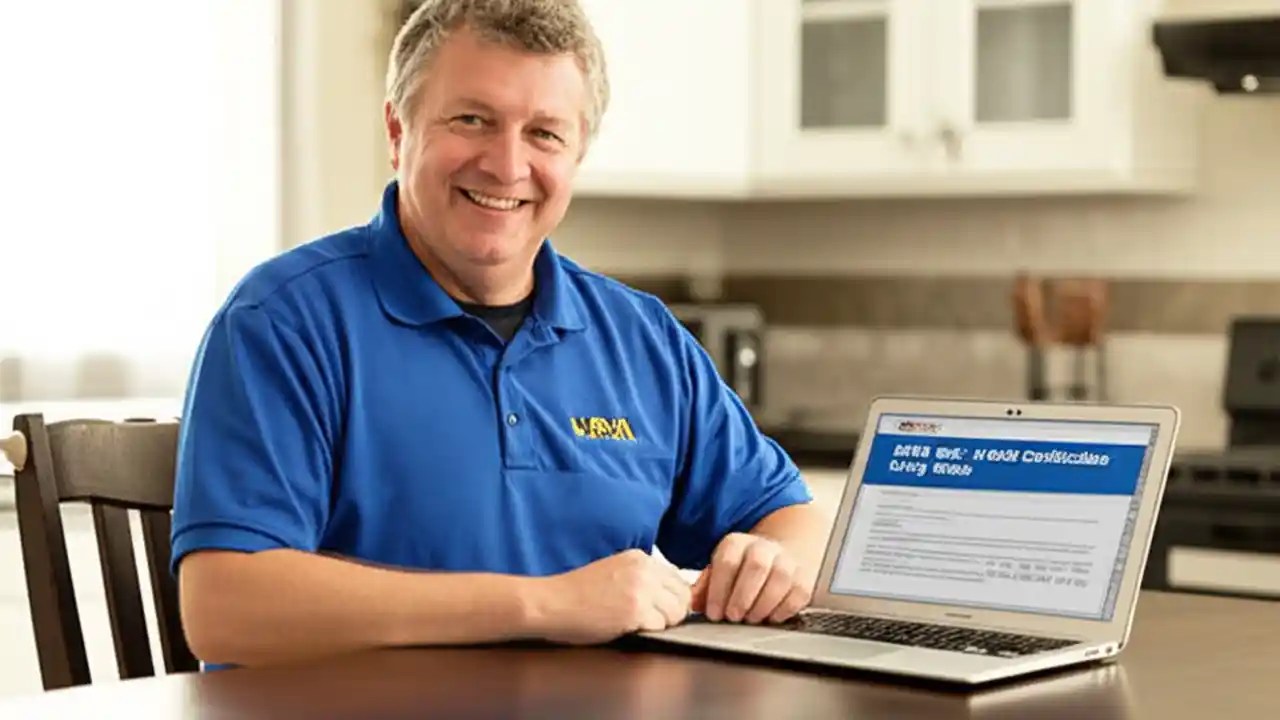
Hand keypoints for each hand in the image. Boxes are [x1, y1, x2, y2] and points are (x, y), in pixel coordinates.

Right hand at [534, 549, 691, 644]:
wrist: (552, 603)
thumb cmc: (577, 593)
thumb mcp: (615, 573)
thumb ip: (643, 578)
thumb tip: (670, 596)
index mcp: (640, 558)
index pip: (678, 580)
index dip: (671, 600)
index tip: (657, 609)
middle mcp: (644, 570)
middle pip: (683, 597)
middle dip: (670, 612)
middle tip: (647, 620)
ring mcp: (641, 589)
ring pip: (676, 613)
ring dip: (660, 623)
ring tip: (635, 623)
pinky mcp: (635, 611)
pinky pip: (661, 627)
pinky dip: (648, 632)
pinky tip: (626, 627)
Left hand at [691, 533, 812, 623]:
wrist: (779, 555)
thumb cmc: (741, 570)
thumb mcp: (719, 571)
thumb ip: (705, 587)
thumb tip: (692, 603)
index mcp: (736, 544)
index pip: (727, 562)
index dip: (719, 590)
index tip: (714, 613)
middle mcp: (763, 548)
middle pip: (756, 566)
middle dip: (742, 596)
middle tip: (733, 617)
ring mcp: (787, 561)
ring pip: (780, 579)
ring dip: (762, 605)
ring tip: (750, 619)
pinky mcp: (804, 578)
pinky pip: (797, 594)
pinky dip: (782, 610)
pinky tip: (769, 618)